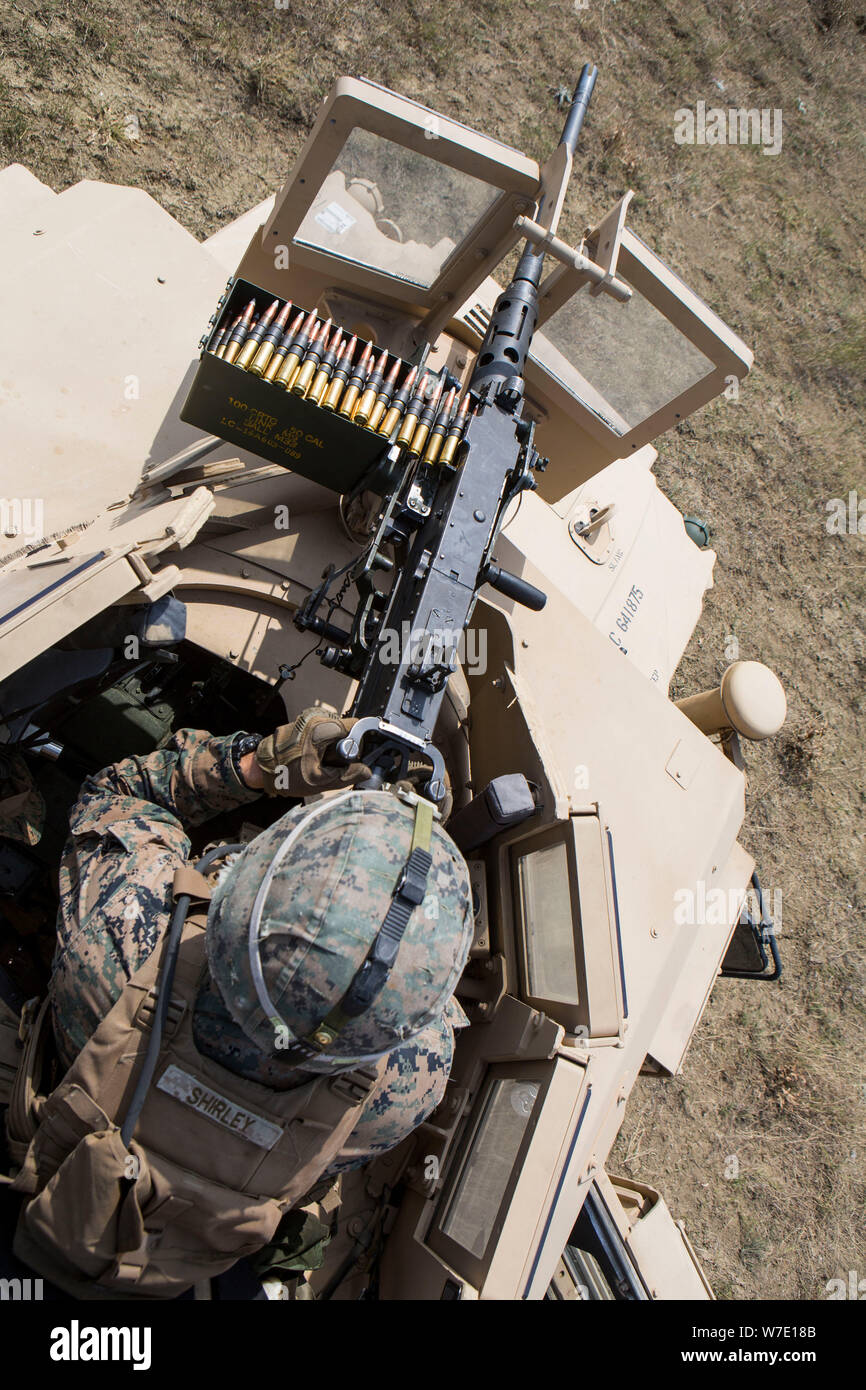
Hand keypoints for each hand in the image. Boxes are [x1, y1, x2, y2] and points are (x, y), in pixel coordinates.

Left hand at [255, 708, 370, 796]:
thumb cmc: (284, 773)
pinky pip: (322, 732)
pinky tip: (314, 758)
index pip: (356, 725)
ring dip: (334, 747)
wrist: (260, 770)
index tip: (365, 753)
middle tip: (336, 765)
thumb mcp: (320, 780)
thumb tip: (366, 772)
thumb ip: (348, 776)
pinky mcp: (302, 723)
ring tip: (322, 762)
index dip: (363, 741)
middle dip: (346, 748)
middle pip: (346, 729)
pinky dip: (324, 745)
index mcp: (321, 728)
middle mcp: (314, 718)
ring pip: (334, 732)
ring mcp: (307, 719)